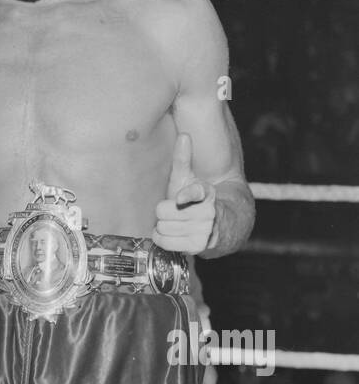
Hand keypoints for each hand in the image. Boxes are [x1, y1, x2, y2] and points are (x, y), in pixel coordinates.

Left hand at [152, 132, 215, 253]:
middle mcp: (208, 213)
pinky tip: (170, 233)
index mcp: (207, 193)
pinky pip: (165, 241)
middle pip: (166, 212)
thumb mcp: (189, 178)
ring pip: (164, 227)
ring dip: (163, 225)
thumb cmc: (196, 201)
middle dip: (164, 211)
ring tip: (172, 222)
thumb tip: (185, 135)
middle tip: (171, 211)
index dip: (188, 195)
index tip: (180, 198)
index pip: (197, 193)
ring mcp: (204, 232)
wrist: (220, 228)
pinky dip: (162, 238)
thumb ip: (183, 158)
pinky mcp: (198, 247)